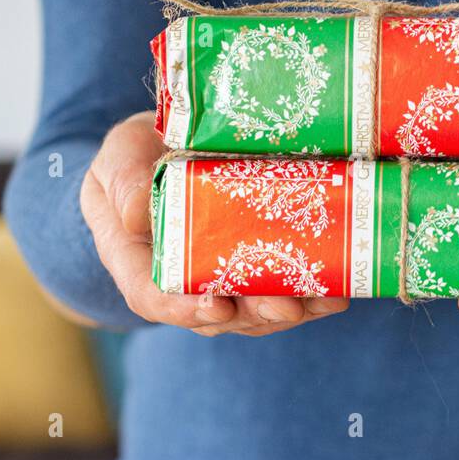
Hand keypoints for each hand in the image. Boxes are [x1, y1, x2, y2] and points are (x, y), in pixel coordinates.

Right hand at [80, 111, 348, 335]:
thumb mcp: (121, 155)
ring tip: (324, 298)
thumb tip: (135, 215)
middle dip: (255, 312)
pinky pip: (280, 289)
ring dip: (291, 308)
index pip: (153, 296)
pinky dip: (310, 292)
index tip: (216, 306)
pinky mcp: (255, 266)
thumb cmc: (136, 154)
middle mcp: (181, 279)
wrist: (168, 147)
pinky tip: (337, 287)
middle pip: (217, 312)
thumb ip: (125, 180)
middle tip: (286, 307)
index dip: (183, 308)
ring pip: (254, 307)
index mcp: (136, 258)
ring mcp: (221, 277)